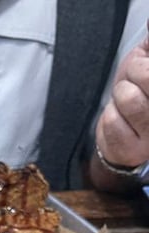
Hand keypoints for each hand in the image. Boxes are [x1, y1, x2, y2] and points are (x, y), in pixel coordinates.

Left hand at [95, 22, 148, 167]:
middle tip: (133, 83)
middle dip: (133, 73)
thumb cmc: (138, 92)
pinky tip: (119, 121)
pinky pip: (112, 120)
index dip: (143, 67)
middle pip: (146, 75)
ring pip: (128, 98)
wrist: (120, 135)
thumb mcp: (147, 60)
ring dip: (119, 96)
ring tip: (125, 103)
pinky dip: (109, 117)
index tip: (141, 72)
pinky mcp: (134, 151)